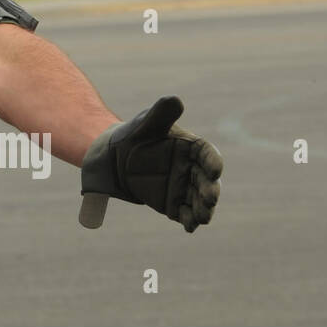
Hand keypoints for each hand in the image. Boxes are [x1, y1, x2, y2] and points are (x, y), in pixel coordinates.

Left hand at [79, 96, 222, 231]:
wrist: (111, 157)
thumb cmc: (131, 135)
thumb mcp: (144, 122)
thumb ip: (159, 114)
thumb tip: (175, 99)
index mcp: (189, 146)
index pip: (206, 153)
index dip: (213, 161)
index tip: (215, 170)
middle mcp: (191, 168)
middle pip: (206, 180)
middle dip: (211, 190)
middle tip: (210, 199)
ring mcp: (183, 187)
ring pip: (198, 200)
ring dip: (203, 209)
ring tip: (202, 218)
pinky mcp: (172, 203)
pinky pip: (184, 213)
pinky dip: (188, 220)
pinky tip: (189, 226)